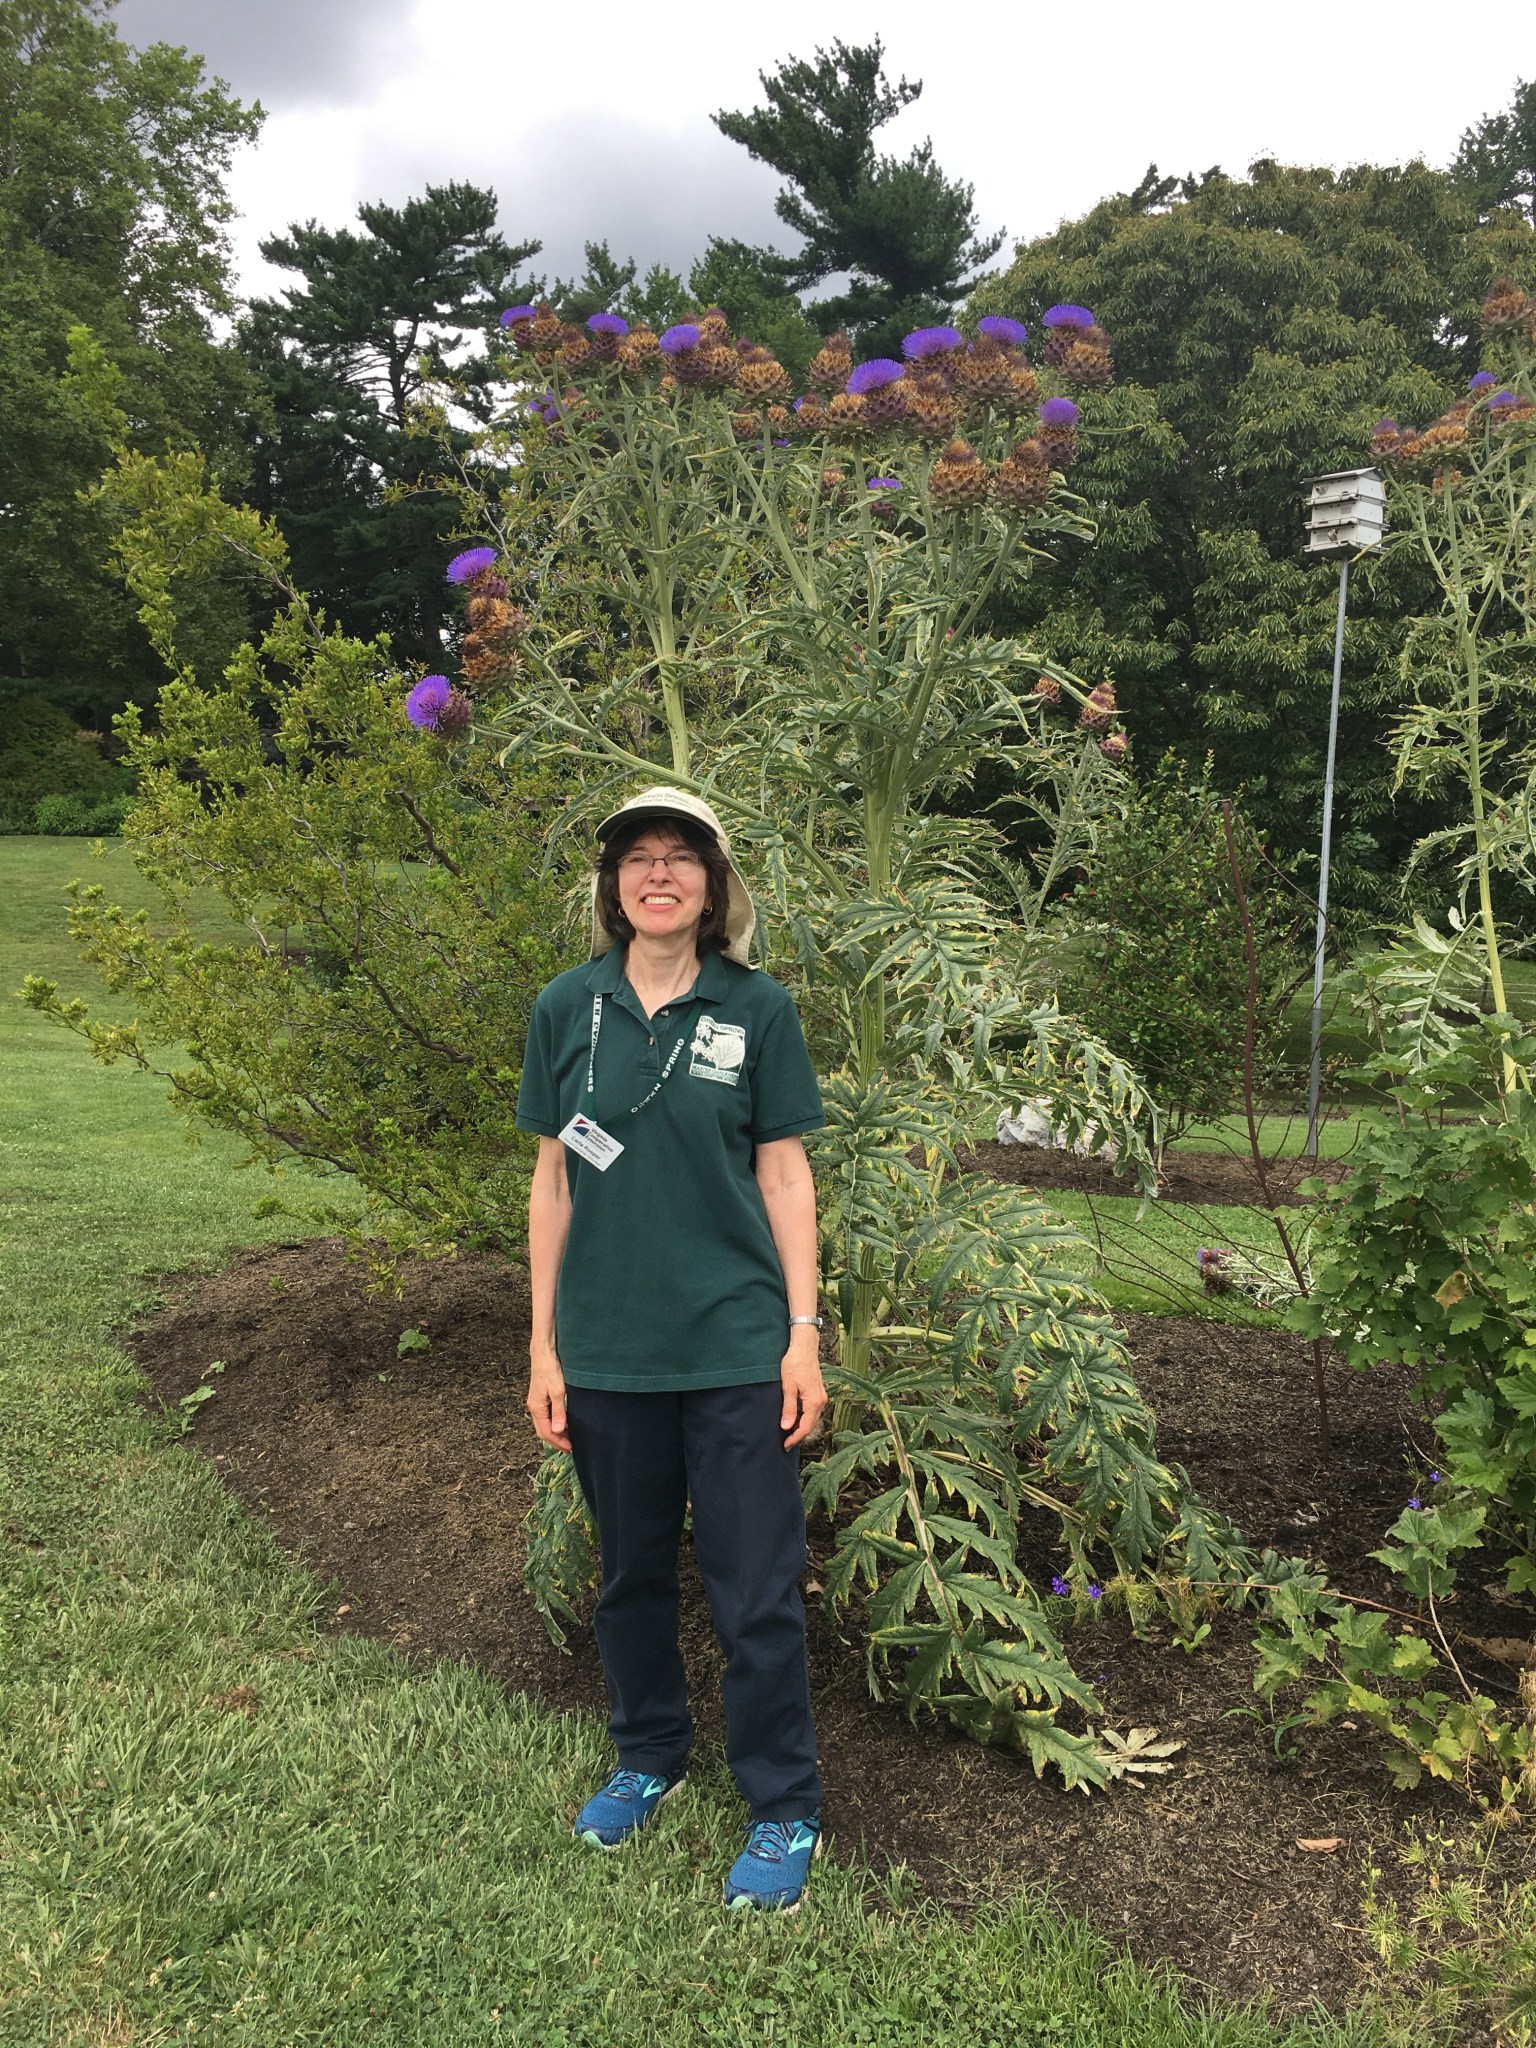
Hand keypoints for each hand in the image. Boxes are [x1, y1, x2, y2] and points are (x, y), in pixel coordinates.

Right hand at [526, 1348, 570, 1451]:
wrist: (543, 1354)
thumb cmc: (550, 1370)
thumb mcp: (558, 1392)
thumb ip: (558, 1412)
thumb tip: (558, 1431)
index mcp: (536, 1408)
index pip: (546, 1432)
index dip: (558, 1442)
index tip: (570, 1448)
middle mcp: (533, 1408)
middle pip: (542, 1431)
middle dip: (555, 1441)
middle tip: (569, 1448)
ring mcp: (535, 1403)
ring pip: (543, 1425)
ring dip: (554, 1434)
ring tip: (567, 1439)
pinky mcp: (539, 1398)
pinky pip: (544, 1417)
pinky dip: (553, 1424)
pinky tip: (562, 1424)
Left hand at [779, 1330, 826, 1448]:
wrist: (805, 1346)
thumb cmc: (795, 1363)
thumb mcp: (788, 1386)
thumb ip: (789, 1408)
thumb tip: (786, 1427)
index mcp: (814, 1401)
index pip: (805, 1427)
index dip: (795, 1438)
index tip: (785, 1445)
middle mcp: (821, 1401)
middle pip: (811, 1425)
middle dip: (799, 1435)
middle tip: (786, 1443)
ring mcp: (821, 1396)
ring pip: (813, 1418)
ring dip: (803, 1427)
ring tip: (790, 1434)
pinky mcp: (819, 1392)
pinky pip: (813, 1411)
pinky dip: (805, 1418)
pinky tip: (797, 1419)